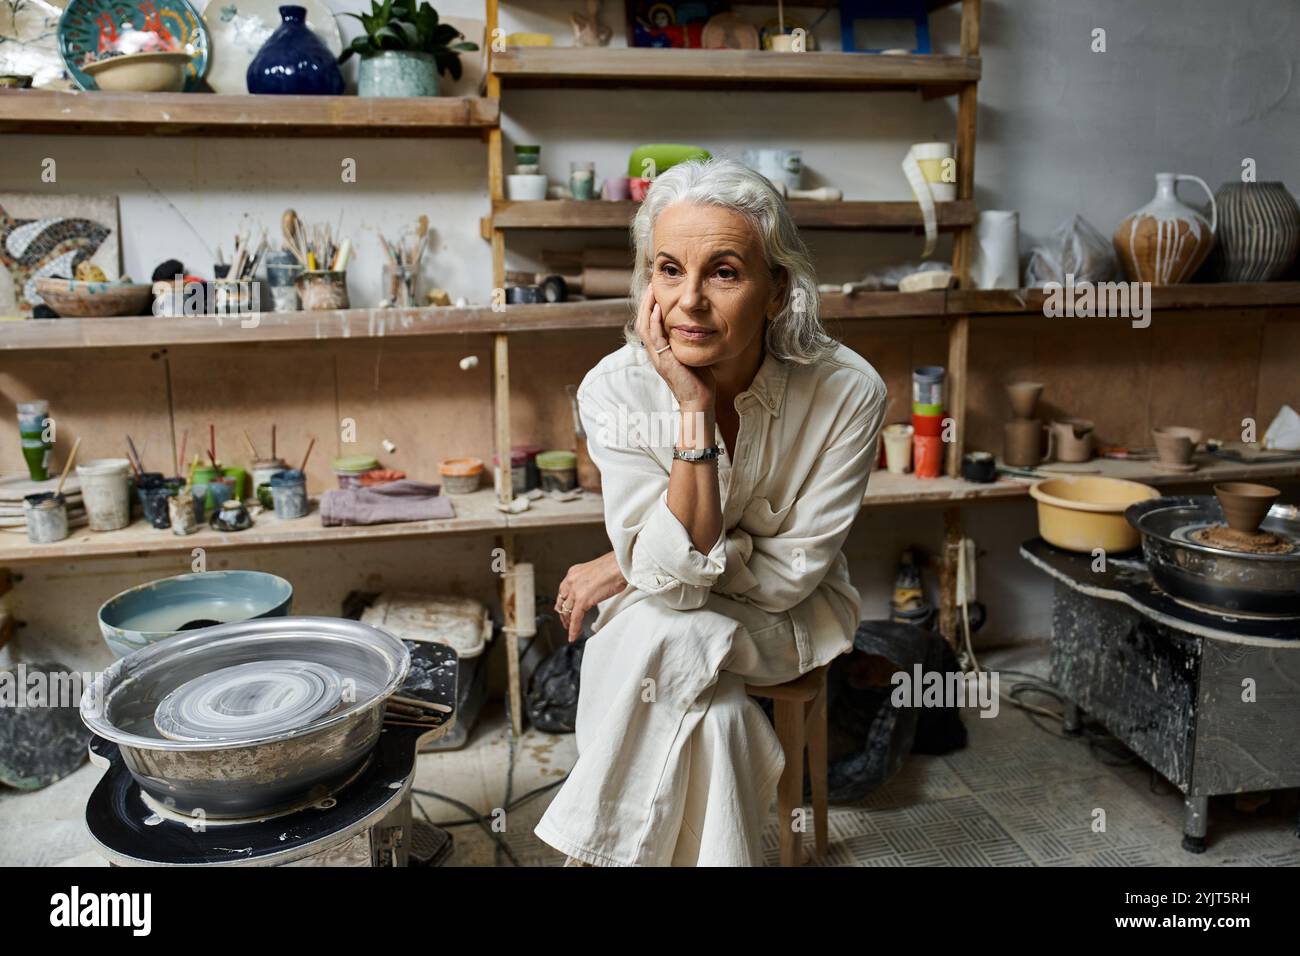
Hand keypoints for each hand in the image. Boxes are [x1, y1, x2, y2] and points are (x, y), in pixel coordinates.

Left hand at [556, 550, 626, 642]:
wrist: (619, 566)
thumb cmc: (614, 567)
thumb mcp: (594, 572)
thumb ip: (589, 582)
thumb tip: (593, 592)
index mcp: (573, 573)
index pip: (562, 591)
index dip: (563, 603)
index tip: (565, 609)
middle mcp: (571, 581)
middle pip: (562, 602)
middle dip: (563, 614)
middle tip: (565, 622)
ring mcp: (575, 591)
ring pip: (567, 611)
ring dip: (568, 623)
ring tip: (571, 631)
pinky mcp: (582, 600)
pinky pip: (575, 618)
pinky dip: (573, 628)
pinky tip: (573, 635)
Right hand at [636, 285, 714, 410]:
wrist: (698, 401)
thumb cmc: (699, 380)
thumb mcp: (691, 354)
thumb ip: (689, 340)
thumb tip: (697, 325)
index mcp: (660, 351)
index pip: (649, 323)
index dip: (650, 306)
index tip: (655, 289)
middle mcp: (655, 353)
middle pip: (642, 322)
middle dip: (646, 301)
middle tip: (651, 283)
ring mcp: (657, 357)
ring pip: (644, 327)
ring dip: (647, 307)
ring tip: (651, 290)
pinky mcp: (663, 362)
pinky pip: (654, 338)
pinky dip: (654, 322)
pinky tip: (657, 308)